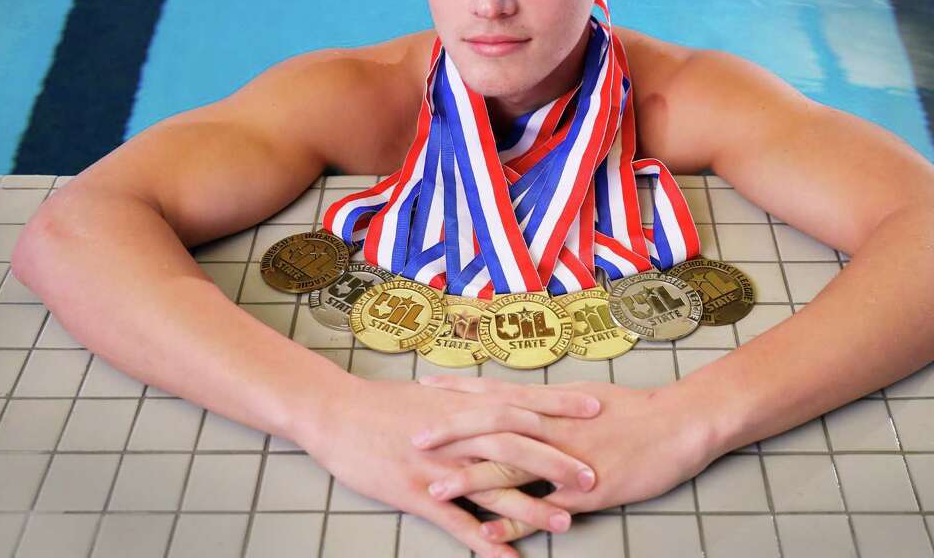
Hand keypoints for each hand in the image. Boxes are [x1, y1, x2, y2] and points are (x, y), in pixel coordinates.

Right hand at [291, 374, 603, 557]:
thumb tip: (500, 396)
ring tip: (564, 523)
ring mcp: (438, 465)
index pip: (521, 402)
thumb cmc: (384, 403)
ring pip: (493, 486)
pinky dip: (483, 540)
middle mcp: (457, 433)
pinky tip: (507, 557)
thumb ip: (469, 397)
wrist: (336, 413)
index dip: (560, 407)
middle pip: (517, 445)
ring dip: (530, 507)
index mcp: (463, 405)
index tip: (596, 411)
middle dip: (557, 462)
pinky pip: (456, 522)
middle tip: (593, 477)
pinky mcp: (416, 493)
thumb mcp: (432, 393)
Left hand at [411, 375, 715, 544]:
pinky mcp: (584, 490)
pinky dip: (514, 520)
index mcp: (550, 403)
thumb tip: (517, 402)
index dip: (459, 391)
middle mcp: (551, 427)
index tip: (424, 388)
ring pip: (510, 468)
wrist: (678, 425)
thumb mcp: (582, 399)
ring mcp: (565, 459)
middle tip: (412, 438)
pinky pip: (542, 508)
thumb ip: (547, 404)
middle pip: (492, 426)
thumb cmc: (632, 410)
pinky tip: (487, 531)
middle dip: (451, 432)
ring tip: (434, 489)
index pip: (495, 392)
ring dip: (470, 480)